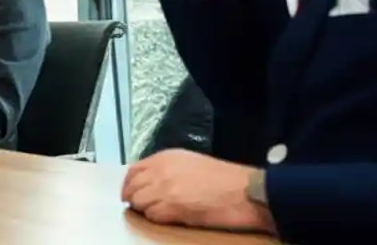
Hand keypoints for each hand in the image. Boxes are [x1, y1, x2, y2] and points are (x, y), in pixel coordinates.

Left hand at [122, 149, 275, 233]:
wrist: (246, 192)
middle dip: (135, 198)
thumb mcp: (191, 163)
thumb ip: (168, 168)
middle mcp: (161, 170)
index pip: (133, 170)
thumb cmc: (226, 179)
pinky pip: (152, 216)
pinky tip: (169, 218)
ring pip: (139, 203)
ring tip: (160, 212)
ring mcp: (165, 189)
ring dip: (146, 210)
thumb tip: (151, 181)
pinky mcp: (172, 207)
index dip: (129, 184)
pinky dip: (157, 219)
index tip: (131, 192)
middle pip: (132, 187)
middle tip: (143, 207)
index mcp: (165, 157)